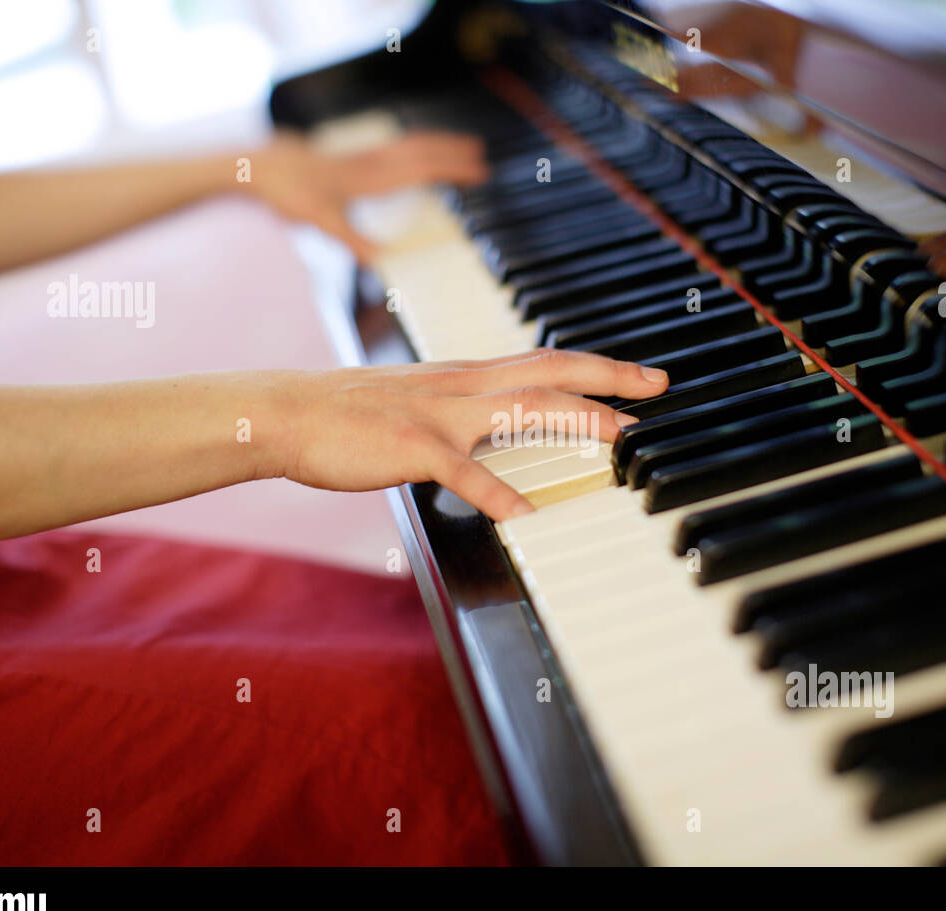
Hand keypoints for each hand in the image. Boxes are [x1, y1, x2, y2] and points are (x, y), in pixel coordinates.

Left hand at [249, 130, 489, 259]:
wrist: (261, 166)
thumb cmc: (288, 192)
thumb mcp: (319, 222)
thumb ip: (351, 240)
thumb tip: (379, 263)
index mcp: (369, 177)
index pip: (421, 168)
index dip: (452, 169)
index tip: (479, 171)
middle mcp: (371, 161)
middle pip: (421, 150)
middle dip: (453, 151)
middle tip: (483, 156)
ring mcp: (364, 156)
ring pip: (410, 143)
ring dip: (439, 144)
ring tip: (463, 147)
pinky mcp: (355, 156)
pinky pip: (397, 146)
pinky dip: (418, 146)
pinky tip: (421, 152)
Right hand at [278, 349, 669, 520]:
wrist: (286, 412)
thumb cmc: (348, 415)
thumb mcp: (418, 402)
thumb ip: (462, 412)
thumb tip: (500, 426)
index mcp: (464, 376)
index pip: (544, 361)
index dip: (596, 366)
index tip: (640, 377)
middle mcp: (462, 385)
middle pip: (551, 371)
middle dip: (610, 377)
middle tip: (659, 387)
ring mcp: (439, 413)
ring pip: (524, 406)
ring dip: (578, 417)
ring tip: (622, 438)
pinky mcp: (412, 445)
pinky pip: (463, 470)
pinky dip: (496, 491)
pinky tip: (523, 514)